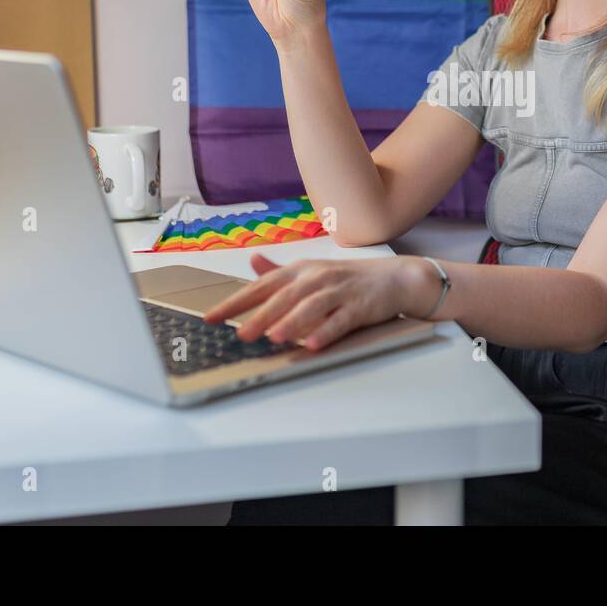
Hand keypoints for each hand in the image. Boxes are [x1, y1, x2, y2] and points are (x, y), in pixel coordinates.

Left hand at [203, 252, 438, 350]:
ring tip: (274, 338)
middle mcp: (317, 278)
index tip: (210, 317)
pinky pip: (340, 320)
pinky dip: (326, 331)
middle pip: (285, 296)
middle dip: (261, 315)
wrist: (396, 278)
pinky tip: (312, 344)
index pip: (262, 285)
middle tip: (240, 334)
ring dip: (292, 322)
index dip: (236, 301)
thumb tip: (252, 261)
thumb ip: (280, 271)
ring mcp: (340, 291)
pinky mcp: (360, 307)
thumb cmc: (350, 279)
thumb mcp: (312, 271)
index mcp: (301, 271)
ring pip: (312, 307)